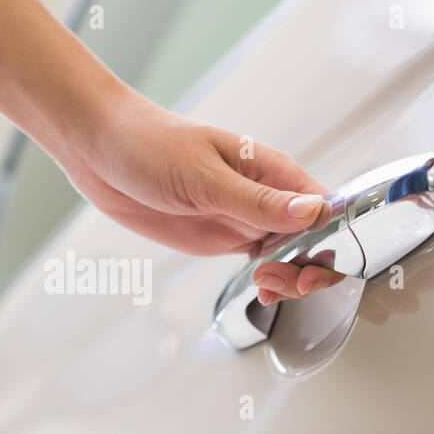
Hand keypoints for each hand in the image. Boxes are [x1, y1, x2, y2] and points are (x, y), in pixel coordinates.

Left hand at [59, 89, 346, 302]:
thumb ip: (258, 202)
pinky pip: (261, 261)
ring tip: (266, 286)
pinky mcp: (222, 235)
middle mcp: (265, 195)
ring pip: (291, 255)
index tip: (315, 266)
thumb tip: (313, 212)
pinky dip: (268, 280)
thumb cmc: (149, 144)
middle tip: (286, 284)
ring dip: (290, 278)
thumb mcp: (204, 177)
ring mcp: (244, 217)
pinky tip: (261, 289)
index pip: (326, 208)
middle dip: (313, 267)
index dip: (333, 241)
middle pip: (315, 238)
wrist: (99, 150)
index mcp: (271, 170)